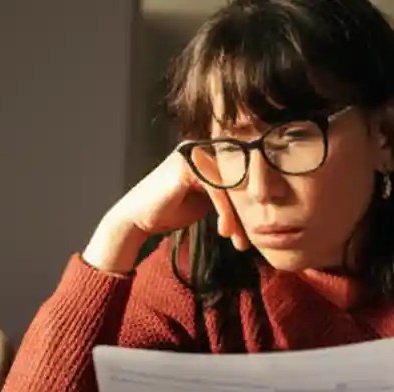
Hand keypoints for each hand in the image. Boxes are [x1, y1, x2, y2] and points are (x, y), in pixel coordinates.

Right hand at [83, 148, 250, 273]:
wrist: (138, 220)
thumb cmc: (170, 211)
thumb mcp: (205, 201)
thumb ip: (226, 194)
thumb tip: (255, 201)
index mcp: (207, 153)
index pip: (239, 175)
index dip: (248, 203)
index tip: (253, 231)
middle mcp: (201, 148)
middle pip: (237, 179)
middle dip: (244, 213)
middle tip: (248, 240)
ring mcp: (193, 154)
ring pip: (229, 185)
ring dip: (236, 216)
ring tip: (237, 239)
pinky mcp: (187, 165)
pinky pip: (216, 188)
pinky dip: (224, 211)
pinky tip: (224, 230)